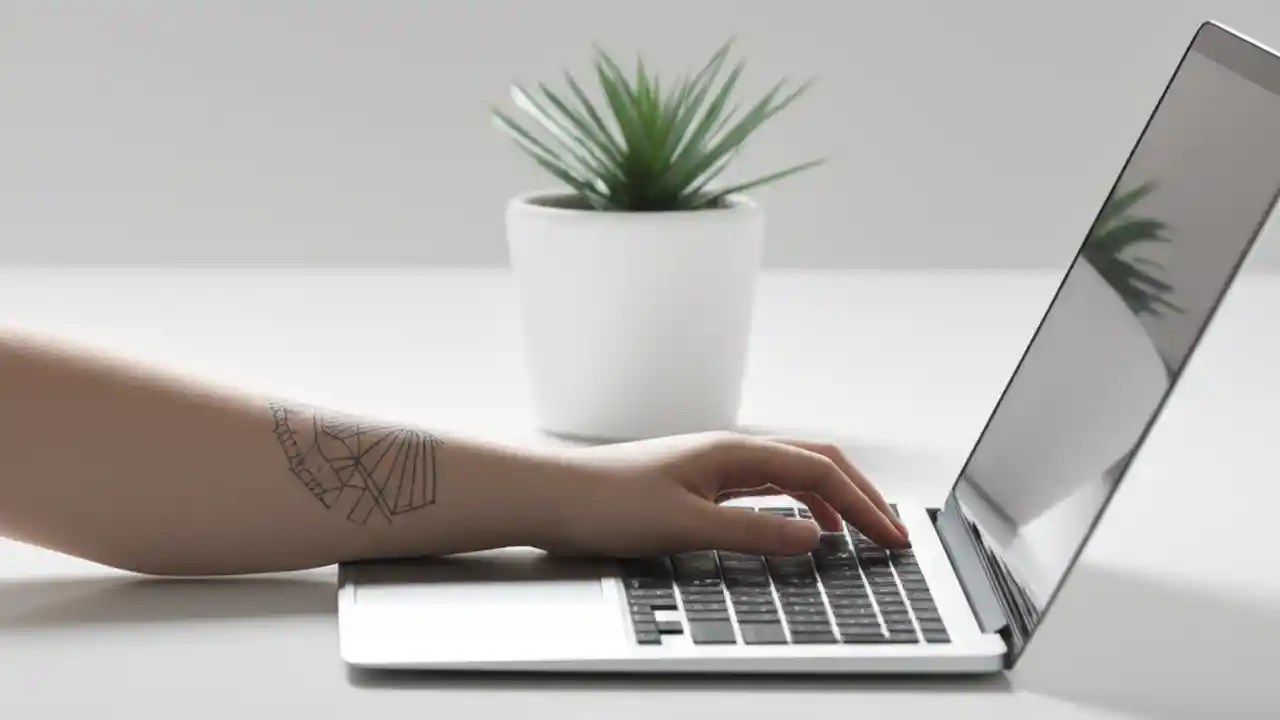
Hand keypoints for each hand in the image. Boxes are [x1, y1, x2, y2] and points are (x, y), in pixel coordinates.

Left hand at [540, 432, 909, 556]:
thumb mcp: (686, 526)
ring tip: (859, 533)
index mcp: (733, 452)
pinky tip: (800, 529)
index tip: (892, 537)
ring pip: (792, 476)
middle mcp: (729, 453)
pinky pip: (766, 490)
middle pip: (815, 464)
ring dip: (833, 501)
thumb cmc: (607, 503)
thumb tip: (814, 538)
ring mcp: (715, 467)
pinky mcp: (700, 486)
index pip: (819, 471)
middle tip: (891, 533)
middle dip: (860, 497)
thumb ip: (753, 533)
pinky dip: (798, 508)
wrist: (552, 495)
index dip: (863, 505)